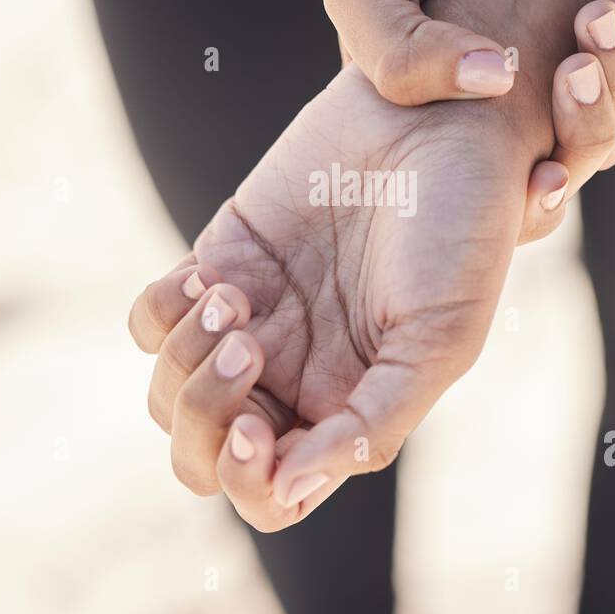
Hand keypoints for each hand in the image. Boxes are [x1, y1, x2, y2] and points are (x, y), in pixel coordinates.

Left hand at [128, 0, 614, 527]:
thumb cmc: (463, 229)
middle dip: (205, 419)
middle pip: (202, 455)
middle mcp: (293, 379)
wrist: (439, 121)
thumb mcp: (439, 337)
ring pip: (168, 392)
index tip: (257, 428)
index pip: (271, 492)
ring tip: (236, 296)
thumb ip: (372, 423)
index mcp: (348, 412)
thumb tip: (291, 488)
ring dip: (187, 356)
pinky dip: (164, 310)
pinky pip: (151, 322)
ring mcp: (251, 325)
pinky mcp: (219, 265)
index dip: (248, 480)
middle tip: (247, 349)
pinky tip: (213, 275)